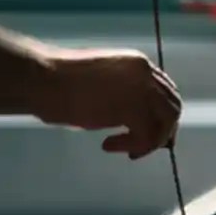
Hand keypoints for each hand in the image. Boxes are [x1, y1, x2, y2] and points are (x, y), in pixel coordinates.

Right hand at [34, 48, 181, 158]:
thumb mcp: (100, 84)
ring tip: (127, 150)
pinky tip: (108, 145)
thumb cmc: (59, 82)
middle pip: (172, 106)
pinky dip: (133, 146)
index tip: (152, 131)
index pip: (164, 89)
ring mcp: (142, 90)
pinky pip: (148, 136)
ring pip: (166, 122)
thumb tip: (130, 119)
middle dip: (164, 130)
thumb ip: (120, 95)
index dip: (161, 113)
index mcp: (137, 64)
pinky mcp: (133, 109)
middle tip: (145, 148)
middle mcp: (146, 73)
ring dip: (150, 141)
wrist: (43, 78)